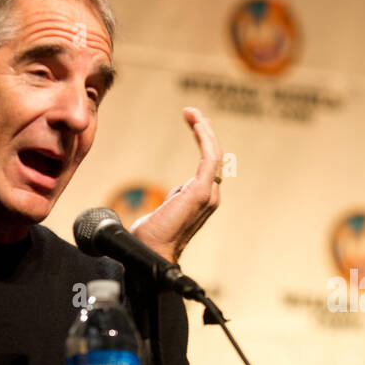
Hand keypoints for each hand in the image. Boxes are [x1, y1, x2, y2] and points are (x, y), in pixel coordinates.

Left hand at [128, 107, 221, 262]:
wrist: (150, 251)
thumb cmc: (150, 237)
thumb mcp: (165, 210)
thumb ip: (174, 199)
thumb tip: (175, 192)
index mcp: (202, 199)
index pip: (209, 164)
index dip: (203, 142)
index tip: (192, 123)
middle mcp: (211, 196)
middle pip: (215, 156)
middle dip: (205, 132)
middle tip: (193, 113)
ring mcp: (208, 194)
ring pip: (214, 153)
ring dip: (205, 130)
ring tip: (193, 113)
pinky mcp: (201, 191)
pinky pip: (210, 157)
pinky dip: (204, 137)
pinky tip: (196, 122)